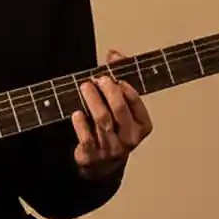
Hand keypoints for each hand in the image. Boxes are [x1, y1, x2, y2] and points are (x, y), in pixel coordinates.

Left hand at [70, 50, 152, 178]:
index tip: (115, 78)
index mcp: (142, 127)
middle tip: (98, 79)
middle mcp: (129, 140)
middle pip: (119, 110)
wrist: (100, 165)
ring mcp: (111, 149)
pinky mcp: (92, 156)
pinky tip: (76, 113)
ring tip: (85, 87)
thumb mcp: (122, 107)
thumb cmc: (113, 129)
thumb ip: (119, 77)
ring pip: (102, 121)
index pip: (137, 104)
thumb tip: (113, 53)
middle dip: (108, 91)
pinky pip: (87, 138)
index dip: (126, 88)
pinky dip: (81, 124)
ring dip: (93, 101)